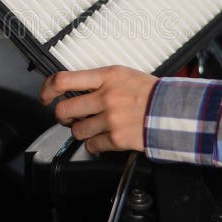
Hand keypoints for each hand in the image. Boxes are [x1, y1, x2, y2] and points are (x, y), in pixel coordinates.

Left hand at [39, 66, 156, 153]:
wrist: (176, 111)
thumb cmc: (153, 93)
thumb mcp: (125, 75)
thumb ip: (101, 81)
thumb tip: (78, 88)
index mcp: (107, 76)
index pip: (64, 79)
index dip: (47, 89)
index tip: (46, 96)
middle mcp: (106, 96)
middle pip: (64, 109)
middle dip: (63, 116)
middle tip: (69, 117)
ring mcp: (111, 118)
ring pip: (77, 130)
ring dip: (80, 131)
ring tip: (91, 128)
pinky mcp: (117, 138)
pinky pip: (93, 145)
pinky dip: (95, 145)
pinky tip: (102, 139)